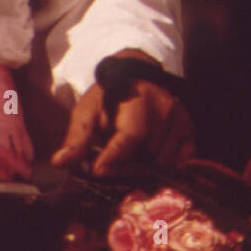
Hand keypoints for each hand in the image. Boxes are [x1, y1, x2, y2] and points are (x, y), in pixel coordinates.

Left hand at [50, 51, 194, 177]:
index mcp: (136, 99)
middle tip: (111, 164)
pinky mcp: (190, 131)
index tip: (99, 171)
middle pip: (146, 156)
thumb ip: (76, 138)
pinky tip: (149, 156)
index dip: (114, 157)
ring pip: (162, 164)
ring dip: (144, 168)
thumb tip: (59, 163)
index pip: (130, 135)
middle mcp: (163, 108)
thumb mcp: (87, 111)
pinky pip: (179, 164)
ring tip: (130, 154)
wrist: (137, 79)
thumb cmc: (108, 99)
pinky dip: (163, 167)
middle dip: (125, 166)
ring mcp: (180, 120)